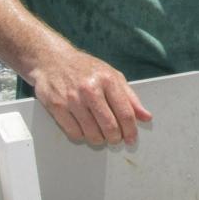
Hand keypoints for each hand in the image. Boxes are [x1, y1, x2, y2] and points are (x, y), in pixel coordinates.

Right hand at [28, 52, 151, 145]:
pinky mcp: (56, 106)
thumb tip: (146, 117)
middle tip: (116, 139)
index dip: (131, 130)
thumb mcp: (113, 76)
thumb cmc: (85, 69)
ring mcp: (72, 99)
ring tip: (101, 136)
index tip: (132, 138)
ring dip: (99, 139)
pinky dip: (82, 136)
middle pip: (109, 125)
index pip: (125, 112)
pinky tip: (85, 131)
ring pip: (91, 132)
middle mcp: (90, 90)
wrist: (52, 60)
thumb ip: (130, 97)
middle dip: (115, 138)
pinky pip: (73, 132)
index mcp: (108, 80)